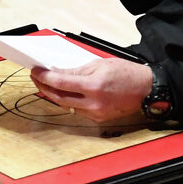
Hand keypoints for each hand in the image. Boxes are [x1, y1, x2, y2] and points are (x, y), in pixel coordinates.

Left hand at [29, 57, 151, 120]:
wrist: (146, 89)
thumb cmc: (127, 74)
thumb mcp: (100, 64)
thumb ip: (77, 71)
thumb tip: (57, 72)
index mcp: (94, 85)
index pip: (60, 82)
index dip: (44, 76)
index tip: (36, 71)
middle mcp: (94, 102)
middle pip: (59, 97)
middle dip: (44, 87)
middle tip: (36, 78)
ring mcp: (96, 113)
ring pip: (66, 106)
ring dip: (53, 95)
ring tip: (46, 85)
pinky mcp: (98, 118)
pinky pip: (77, 110)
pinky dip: (67, 101)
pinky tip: (62, 94)